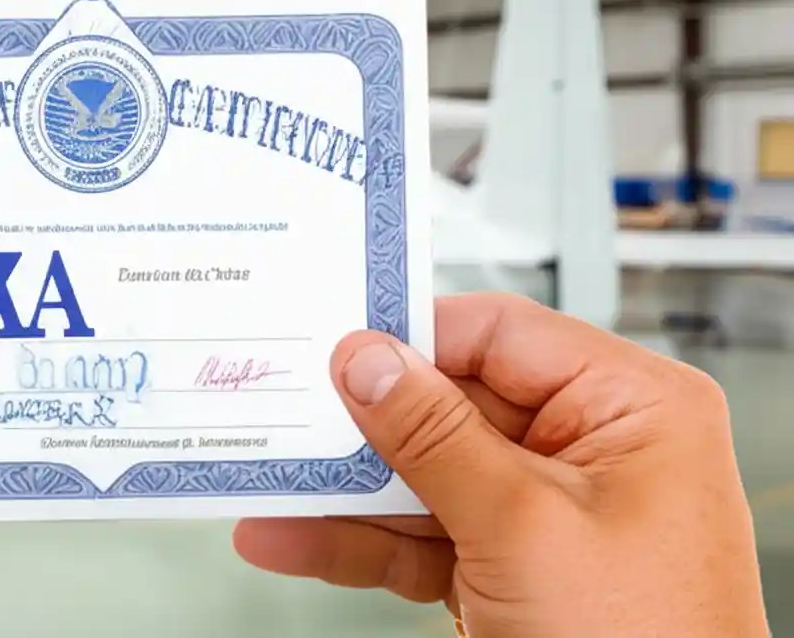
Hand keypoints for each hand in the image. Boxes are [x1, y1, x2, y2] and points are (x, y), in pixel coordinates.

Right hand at [234, 294, 768, 636]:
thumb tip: (370, 362)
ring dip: (346, 489)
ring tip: (272, 482)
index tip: (335, 341)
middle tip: (286, 411)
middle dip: (364, 422)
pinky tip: (294, 539)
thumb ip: (435, 436)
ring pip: (425, 474)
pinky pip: (421, 534)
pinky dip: (358, 541)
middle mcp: (590, 449)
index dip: (413, 335)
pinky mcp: (508, 566)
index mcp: (628, 408)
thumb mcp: (524, 526)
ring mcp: (544, 512)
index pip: (499, 335)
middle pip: (450, 406)